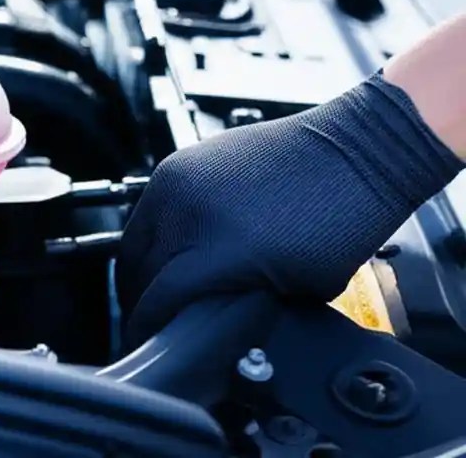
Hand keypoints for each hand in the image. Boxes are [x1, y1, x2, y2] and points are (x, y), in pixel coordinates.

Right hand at [115, 72, 463, 344]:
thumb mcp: (305, 285)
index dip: (147, 329)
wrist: (355, 148)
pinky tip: (171, 253)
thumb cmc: (345, 214)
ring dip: (142, 270)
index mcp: (219, 247)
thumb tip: (213, 320)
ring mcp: (179, 180)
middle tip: (152, 323)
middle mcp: (188, 209)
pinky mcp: (179, 162)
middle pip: (138, 272)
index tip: (149, 344)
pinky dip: (155, 237)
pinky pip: (150, 210)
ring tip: (157, 291)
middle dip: (141, 303)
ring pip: (136, 240)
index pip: (157, 300)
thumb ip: (248, 305)